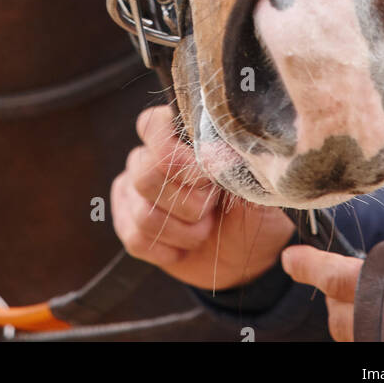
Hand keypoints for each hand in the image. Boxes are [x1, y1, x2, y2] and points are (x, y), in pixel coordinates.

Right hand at [110, 104, 292, 290]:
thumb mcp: (255, 190)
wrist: (244, 257)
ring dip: (183, 231)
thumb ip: (239, 168)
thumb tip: (224, 154)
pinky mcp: (128, 223)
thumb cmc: (250, 213)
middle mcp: (148, 156)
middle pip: (146, 174)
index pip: (152, 125)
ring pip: (143, 212)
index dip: (177, 156)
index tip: (208, 178)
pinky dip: (169, 249)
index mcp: (178, 134)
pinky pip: (136, 239)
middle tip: (212, 209)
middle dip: (187, 202)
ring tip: (204, 230)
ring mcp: (134, 190)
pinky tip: (185, 246)